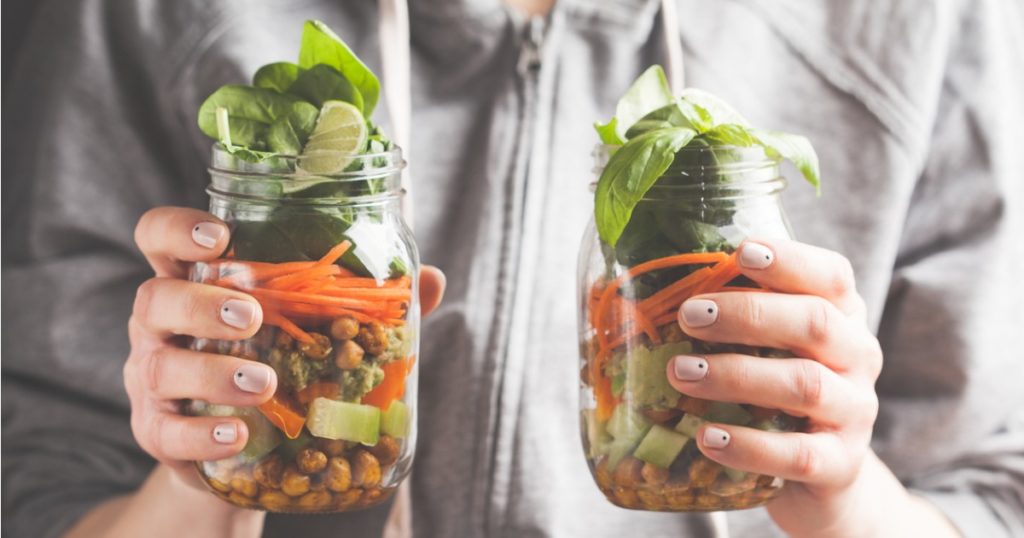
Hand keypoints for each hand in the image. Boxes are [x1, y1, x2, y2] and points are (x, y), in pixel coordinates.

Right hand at [124, 207, 444, 487]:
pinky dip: (202, 433)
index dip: (178, 229)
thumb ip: (362, 301)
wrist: (238, 443)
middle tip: (252, 316)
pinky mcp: (158, 432)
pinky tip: (239, 434)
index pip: (160, 237)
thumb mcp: (305, 326)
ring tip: (262, 383)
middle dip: (201, 304)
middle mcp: (162, 325)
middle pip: (153, 298)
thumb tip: (430, 278)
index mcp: (196, 281)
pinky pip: (165, 431)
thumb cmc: (273, 360)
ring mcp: (152, 378)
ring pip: (157, 366)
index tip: (221, 236)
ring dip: (212, 372)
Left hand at [666, 238, 883, 535]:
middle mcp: (856, 357)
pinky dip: (749, 446)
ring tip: (680, 373)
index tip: (741, 253)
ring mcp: (853, 412)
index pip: (830, 276)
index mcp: (840, 316)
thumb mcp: (763, 347)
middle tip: (689, 315)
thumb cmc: (774, 392)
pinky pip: (797, 455)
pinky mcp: (839, 465)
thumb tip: (618, 288)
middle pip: (815, 323)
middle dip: (748, 315)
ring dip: (737, 375)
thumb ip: (720, 316)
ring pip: (805, 385)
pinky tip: (707, 438)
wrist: (822, 474)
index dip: (790, 261)